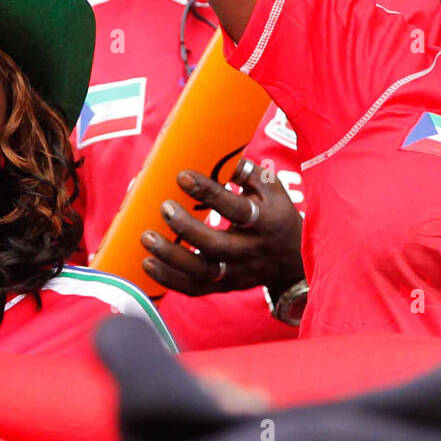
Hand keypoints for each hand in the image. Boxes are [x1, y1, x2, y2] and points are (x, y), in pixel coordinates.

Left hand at [140, 160, 303, 297]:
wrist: (293, 261)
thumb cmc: (276, 214)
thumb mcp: (271, 188)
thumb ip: (243, 172)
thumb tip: (212, 151)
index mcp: (266, 221)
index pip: (236, 209)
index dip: (209, 193)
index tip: (182, 176)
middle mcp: (252, 250)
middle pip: (216, 246)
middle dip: (186, 228)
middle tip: (164, 207)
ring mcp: (238, 273)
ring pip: (202, 272)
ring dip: (171, 257)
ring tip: (146, 238)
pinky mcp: (225, 287)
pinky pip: (195, 289)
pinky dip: (169, 279)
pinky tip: (148, 264)